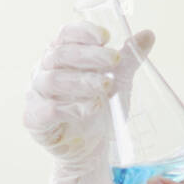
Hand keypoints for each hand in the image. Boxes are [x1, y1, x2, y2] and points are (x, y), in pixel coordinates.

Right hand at [23, 21, 154, 183]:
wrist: (91, 151)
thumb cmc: (100, 113)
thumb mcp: (117, 83)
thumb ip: (127, 60)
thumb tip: (148, 35)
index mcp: (60, 57)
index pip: (65, 35)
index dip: (83, 32)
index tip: (106, 37)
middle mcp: (43, 72)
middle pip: (60, 54)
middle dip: (89, 55)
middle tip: (113, 60)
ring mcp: (36, 95)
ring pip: (52, 80)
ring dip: (82, 81)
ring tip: (106, 86)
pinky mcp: (34, 120)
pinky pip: (48, 110)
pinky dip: (71, 108)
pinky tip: (92, 108)